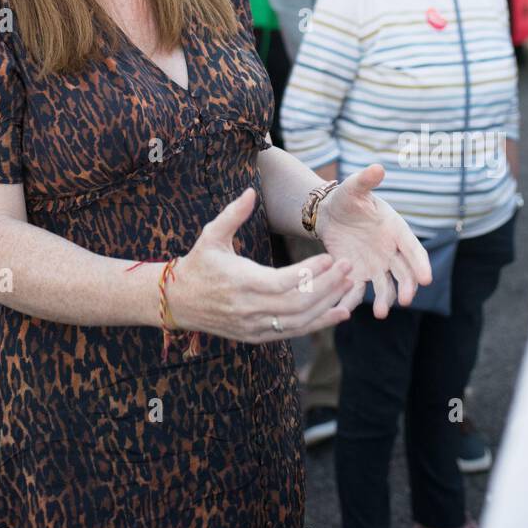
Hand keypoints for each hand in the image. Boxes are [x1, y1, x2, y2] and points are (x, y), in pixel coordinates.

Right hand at [169, 188, 353, 343]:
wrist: (178, 301)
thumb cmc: (197, 263)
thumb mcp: (210, 235)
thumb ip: (233, 214)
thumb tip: (251, 191)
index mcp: (240, 282)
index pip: (283, 283)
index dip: (310, 273)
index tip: (330, 257)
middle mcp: (249, 308)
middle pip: (297, 303)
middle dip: (328, 286)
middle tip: (348, 267)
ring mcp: (254, 326)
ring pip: (299, 320)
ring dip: (328, 305)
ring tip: (349, 286)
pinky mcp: (257, 336)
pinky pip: (293, 332)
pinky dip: (319, 323)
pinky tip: (339, 313)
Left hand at [315, 164, 432, 317]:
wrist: (329, 213)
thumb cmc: (347, 198)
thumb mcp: (354, 188)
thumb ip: (365, 181)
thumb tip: (377, 168)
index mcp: (396, 230)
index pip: (413, 249)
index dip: (421, 264)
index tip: (427, 279)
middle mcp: (390, 251)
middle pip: (405, 273)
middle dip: (407, 287)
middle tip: (405, 300)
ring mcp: (376, 265)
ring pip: (386, 286)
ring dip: (385, 299)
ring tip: (381, 313)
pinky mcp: (358, 274)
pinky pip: (358, 290)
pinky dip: (354, 300)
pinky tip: (348, 310)